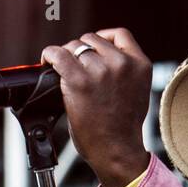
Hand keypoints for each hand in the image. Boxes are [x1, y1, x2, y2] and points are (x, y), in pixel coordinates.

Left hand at [41, 28, 151, 186]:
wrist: (116, 151)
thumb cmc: (122, 128)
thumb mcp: (138, 91)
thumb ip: (126, 71)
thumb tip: (101, 57)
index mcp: (140, 64)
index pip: (119, 35)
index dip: (102, 39)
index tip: (93, 50)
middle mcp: (122, 63)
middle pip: (92, 40)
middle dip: (82, 52)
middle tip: (76, 70)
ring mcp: (100, 71)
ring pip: (74, 47)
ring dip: (67, 58)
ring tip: (64, 74)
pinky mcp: (78, 81)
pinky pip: (57, 54)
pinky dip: (49, 56)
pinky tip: (47, 63)